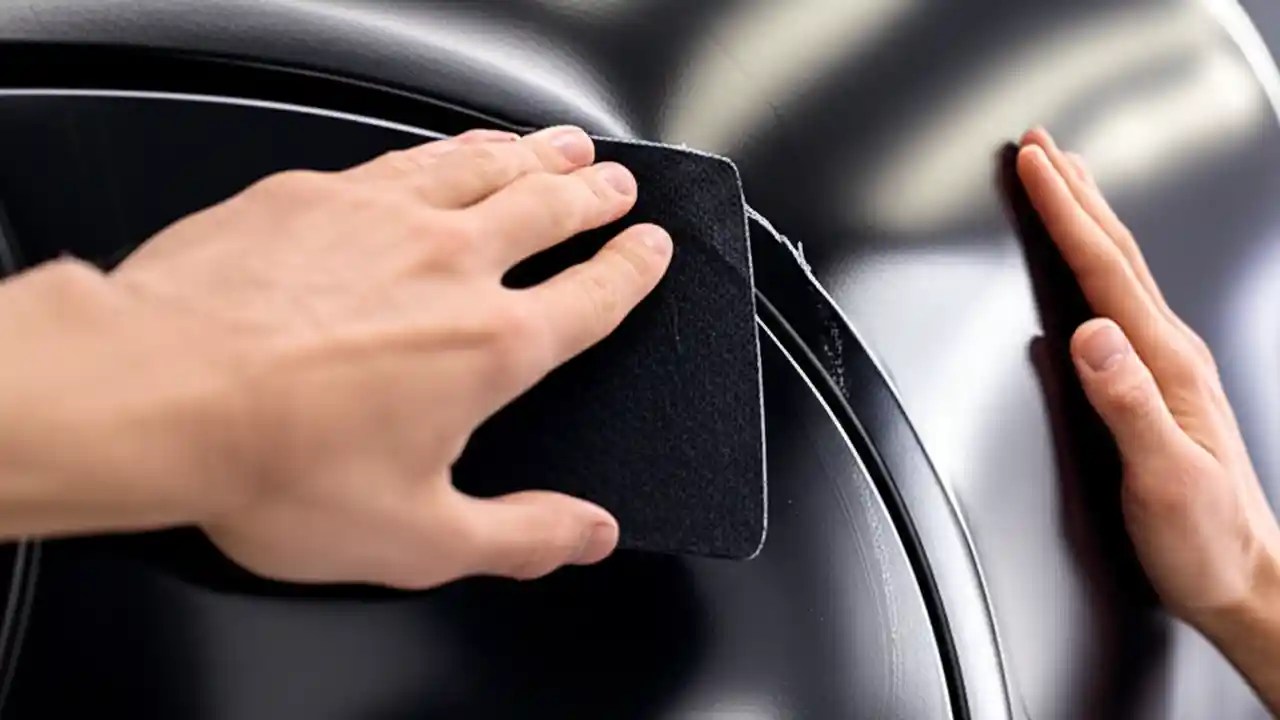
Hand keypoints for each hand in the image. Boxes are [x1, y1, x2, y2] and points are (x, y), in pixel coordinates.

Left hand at [0, 125, 672, 588]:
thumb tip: (588, 534)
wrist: (154, 392)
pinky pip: (404, 156)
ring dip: (532, 154)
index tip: (650, 247)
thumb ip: (520, 536)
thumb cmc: (275, 463)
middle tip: (616, 184)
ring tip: (561, 145)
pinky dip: (446, 147)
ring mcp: (382, 215)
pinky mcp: (313, 193)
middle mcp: (450, 264)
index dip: (632, 268)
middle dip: (593, 194)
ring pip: (483, 165)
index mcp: (490, 347)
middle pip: (549, 209)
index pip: (592, 295)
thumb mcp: (417, 538)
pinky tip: (446, 150)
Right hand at [1018, 128, 1279, 708]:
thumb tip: (1089, 336)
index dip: (1064, 212)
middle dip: (1074, 192)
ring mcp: (1170, 366)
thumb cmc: (1203, 539)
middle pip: (1116, 253)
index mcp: (1166, 365)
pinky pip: (1123, 299)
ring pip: (1122, 268)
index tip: (1033, 164)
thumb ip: (1126, 403)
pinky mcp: (1161, 383)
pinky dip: (1100, 260)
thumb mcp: (1163, 478)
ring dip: (1089, 215)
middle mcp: (1172, 354)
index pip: (1104, 271)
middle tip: (1040, 143)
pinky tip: (1094, 261)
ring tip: (1065, 178)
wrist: (1246, 578)